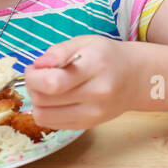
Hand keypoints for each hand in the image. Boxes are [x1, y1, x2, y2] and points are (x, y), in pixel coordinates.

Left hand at [24, 35, 141, 129]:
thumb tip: (38, 65)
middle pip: (44, 100)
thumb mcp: (85, 42)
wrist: (135, 79)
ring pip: (44, 116)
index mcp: (95, 66)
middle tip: (39, 76)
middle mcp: (97, 92)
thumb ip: (58, 51)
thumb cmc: (107, 56)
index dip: (34, 77)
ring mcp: (94, 113)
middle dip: (32, 86)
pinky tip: (56, 100)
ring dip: (37, 102)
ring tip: (46, 89)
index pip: (53, 82)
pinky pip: (53, 124)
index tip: (34, 68)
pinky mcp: (89, 125)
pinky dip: (47, 112)